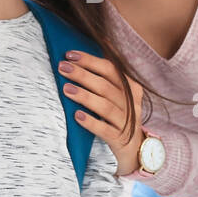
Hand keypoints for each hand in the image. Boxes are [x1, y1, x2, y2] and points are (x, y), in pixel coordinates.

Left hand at [57, 51, 143, 175]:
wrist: (134, 148)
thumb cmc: (120, 115)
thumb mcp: (119, 94)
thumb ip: (108, 75)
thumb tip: (96, 48)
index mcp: (131, 88)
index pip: (111, 69)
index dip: (90, 60)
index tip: (70, 54)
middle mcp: (131, 104)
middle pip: (106, 86)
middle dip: (82, 74)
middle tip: (63, 67)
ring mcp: (126, 122)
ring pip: (105, 107)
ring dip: (84, 96)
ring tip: (66, 89)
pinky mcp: (120, 139)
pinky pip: (105, 130)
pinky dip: (91, 122)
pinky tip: (77, 115)